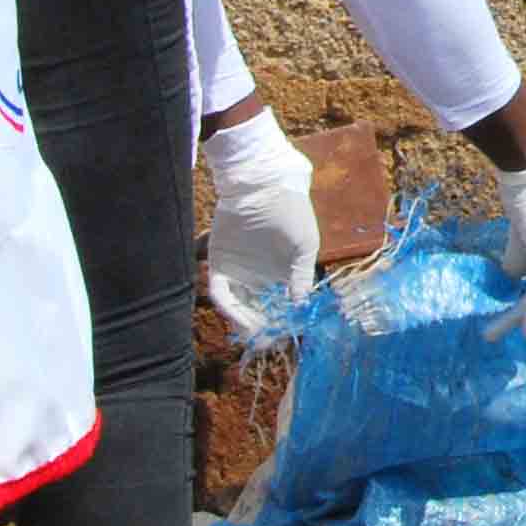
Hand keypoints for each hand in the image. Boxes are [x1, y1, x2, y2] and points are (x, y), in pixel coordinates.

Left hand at [201, 110, 318, 334]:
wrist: (264, 186)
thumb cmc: (291, 212)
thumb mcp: (306, 245)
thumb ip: (302, 277)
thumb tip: (301, 306)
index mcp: (279, 272)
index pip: (278, 305)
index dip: (281, 321)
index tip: (286, 333)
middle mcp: (257, 275)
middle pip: (256, 309)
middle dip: (262, 327)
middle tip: (267, 339)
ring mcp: (237, 270)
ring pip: (237, 306)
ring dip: (244, 322)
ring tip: (255, 331)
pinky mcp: (218, 264)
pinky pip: (220, 292)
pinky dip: (228, 306)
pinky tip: (240, 315)